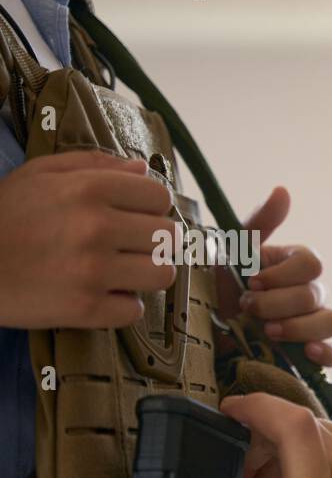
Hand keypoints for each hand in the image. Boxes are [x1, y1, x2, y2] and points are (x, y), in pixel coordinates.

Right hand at [0, 151, 175, 328]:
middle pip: (168, 237)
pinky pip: (133, 311)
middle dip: (152, 241)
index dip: (150, 207)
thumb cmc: (2, 216)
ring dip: (145, 275)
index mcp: (88, 190)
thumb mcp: (39, 175)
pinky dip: (120, 307)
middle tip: (129, 247)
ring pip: (162, 275)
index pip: (159, 197)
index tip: (135, 216)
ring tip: (120, 272)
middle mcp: (96, 228)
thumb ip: (94, 166)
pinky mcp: (85, 309)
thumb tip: (141, 170)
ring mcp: (93, 271)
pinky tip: (100, 296)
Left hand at [214, 187, 331, 366]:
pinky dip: (325, 352)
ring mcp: (314, 322)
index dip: (282, 275)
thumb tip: (283, 191)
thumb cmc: (219, 286)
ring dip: (297, 326)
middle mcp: (310, 292)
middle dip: (276, 303)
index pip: (311, 263)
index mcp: (294, 266)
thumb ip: (259, 223)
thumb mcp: (232, 252)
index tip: (251, 281)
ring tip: (268, 332)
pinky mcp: (313, 352)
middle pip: (314, 294)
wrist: (205, 329)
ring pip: (331, 321)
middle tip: (247, 308)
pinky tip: (306, 352)